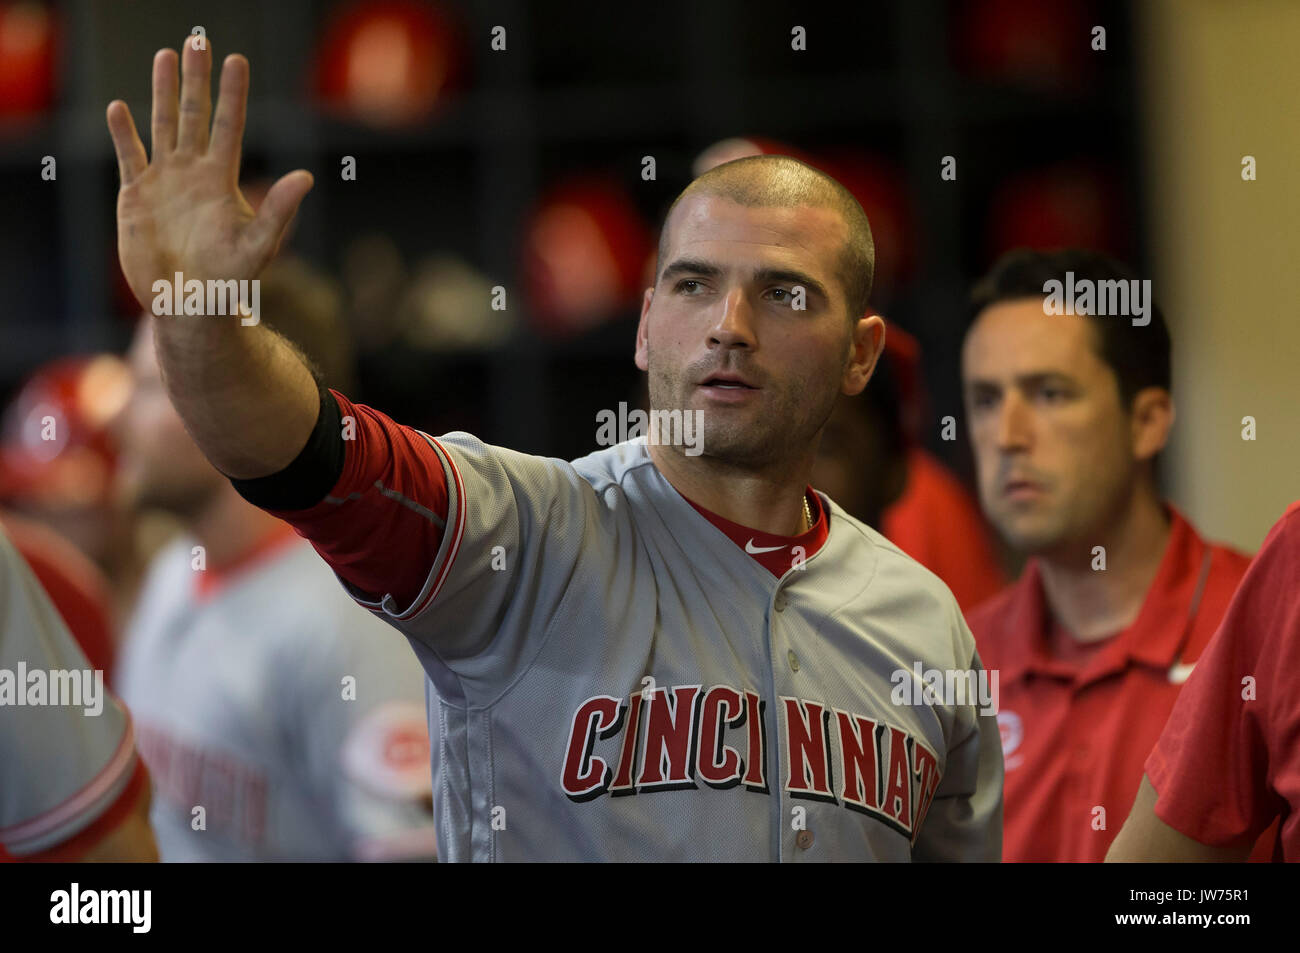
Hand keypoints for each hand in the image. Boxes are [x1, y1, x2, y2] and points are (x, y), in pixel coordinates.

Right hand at [105, 36, 312, 311]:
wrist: (191, 304)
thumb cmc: (231, 280)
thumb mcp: (259, 244)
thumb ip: (279, 209)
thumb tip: (306, 177)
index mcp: (222, 180)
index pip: (229, 126)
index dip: (232, 94)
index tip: (236, 61)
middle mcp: (194, 173)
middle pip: (194, 116)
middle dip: (196, 80)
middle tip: (197, 41)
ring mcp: (164, 182)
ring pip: (162, 126)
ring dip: (161, 93)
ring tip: (164, 57)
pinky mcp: (137, 197)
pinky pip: (130, 157)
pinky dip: (123, 133)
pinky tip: (119, 109)